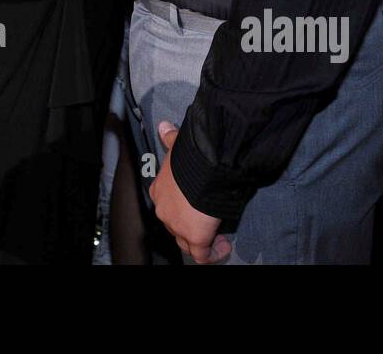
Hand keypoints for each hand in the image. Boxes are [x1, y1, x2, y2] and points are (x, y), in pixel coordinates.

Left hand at [149, 120, 231, 264]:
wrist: (201, 169)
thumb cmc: (190, 156)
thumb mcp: (178, 146)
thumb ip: (171, 139)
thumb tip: (164, 126)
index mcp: (159, 190)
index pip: (166, 205)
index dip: (179, 208)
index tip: (193, 207)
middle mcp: (164, 211)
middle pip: (174, 226)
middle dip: (189, 226)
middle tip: (206, 220)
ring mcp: (177, 226)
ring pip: (185, 242)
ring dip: (200, 241)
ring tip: (216, 236)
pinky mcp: (195, 238)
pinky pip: (202, 255)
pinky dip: (212, 253)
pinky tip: (224, 245)